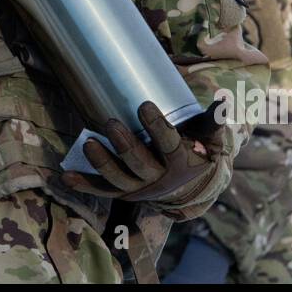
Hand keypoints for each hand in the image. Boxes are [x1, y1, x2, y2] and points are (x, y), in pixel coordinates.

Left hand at [61, 101, 227, 220]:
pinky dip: (84, 185)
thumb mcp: (209, 138)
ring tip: (88, 143)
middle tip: (111, 123)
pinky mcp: (123, 192)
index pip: (169, 146)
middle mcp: (159, 179)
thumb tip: (224, 100)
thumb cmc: (197, 151)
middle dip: (125, 145)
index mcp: (181, 163)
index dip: (157, 127)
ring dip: (102, 163)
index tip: (145, 105)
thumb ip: (213, 120)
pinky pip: (102, 190)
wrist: (188, 187)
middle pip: (140, 164)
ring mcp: (138, 187)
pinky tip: (66, 175)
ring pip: (119, 179)